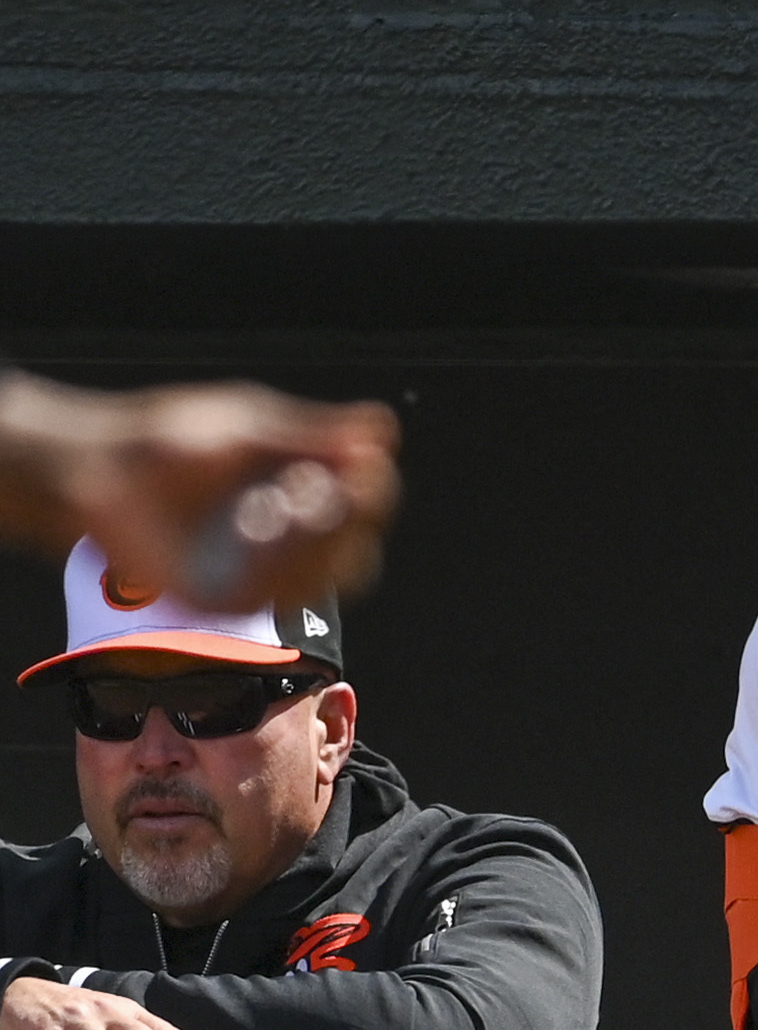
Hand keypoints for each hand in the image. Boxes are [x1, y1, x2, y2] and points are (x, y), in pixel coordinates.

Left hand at [0, 373, 400, 609]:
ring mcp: (253, 577)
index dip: (369, 495)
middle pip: (353, 555)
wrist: (99, 470)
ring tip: (289, 497)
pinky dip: (278, 556)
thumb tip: (386, 432)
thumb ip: (317, 436)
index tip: (368, 469)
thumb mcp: (253, 428)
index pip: (357, 515)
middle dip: (350, 521)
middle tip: (333, 489)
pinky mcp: (223, 601)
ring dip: (318, 537)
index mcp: (292, 502)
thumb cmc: (166, 442)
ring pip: (322, 579)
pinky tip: (263, 522)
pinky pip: (273, 592)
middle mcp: (279, 546)